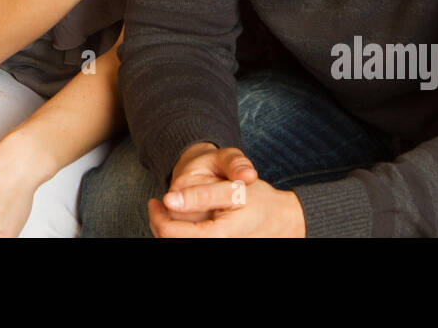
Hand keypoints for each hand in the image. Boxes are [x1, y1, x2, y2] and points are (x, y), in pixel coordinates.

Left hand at [150, 149, 304, 237]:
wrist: (282, 219)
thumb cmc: (259, 201)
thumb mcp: (232, 190)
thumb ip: (200, 194)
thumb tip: (169, 199)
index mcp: (217, 236)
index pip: (170, 233)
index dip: (158, 216)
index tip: (155, 200)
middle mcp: (217, 247)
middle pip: (172, 241)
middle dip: (161, 223)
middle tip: (157, 205)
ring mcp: (219, 248)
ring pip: (179, 243)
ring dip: (170, 230)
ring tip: (168, 212)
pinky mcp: (219, 246)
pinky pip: (191, 242)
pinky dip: (182, 234)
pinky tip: (183, 223)